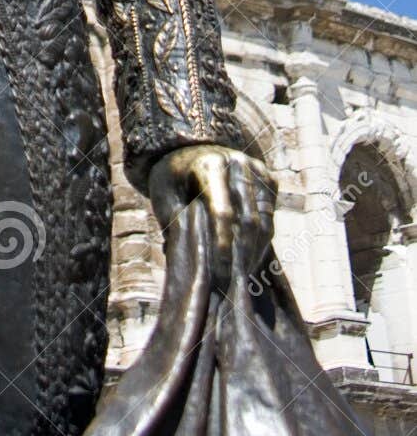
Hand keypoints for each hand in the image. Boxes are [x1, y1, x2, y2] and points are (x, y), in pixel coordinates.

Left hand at [147, 144, 274, 289]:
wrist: (192, 152)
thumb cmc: (174, 179)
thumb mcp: (164, 196)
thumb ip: (176, 222)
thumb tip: (192, 256)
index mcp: (209, 165)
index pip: (222, 211)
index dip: (223, 244)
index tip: (220, 272)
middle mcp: (237, 163)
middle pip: (248, 219)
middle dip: (241, 255)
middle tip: (232, 283)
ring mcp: (256, 169)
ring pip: (264, 220)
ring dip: (254, 252)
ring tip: (241, 276)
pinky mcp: (268, 178)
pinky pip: (270, 216)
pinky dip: (261, 239)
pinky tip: (249, 259)